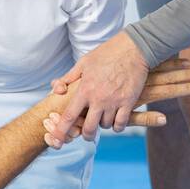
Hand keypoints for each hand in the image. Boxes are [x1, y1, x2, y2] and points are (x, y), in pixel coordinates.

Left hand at [42, 57, 189, 147]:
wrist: (133, 49)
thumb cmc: (106, 54)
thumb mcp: (83, 63)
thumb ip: (69, 78)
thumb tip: (56, 89)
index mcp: (85, 89)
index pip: (69, 115)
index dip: (61, 130)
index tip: (56, 139)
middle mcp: (98, 98)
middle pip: (88, 127)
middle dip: (86, 134)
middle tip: (86, 134)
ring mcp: (114, 102)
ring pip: (105, 126)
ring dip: (102, 125)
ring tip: (103, 118)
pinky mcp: (129, 102)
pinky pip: (121, 124)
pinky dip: (118, 126)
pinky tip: (116, 120)